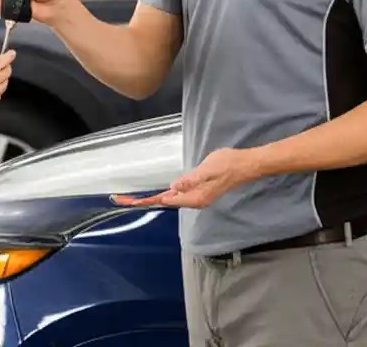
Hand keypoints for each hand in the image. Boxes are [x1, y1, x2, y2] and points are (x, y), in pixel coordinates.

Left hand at [111, 148, 258, 209]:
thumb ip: (191, 180)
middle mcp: (194, 200)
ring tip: (134, 200)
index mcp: (194, 198)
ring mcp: (196, 197)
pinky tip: (160, 195)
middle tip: (122, 200)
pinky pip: (177, 195)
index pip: (166, 200)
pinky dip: (165, 195)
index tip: (131, 201)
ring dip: (153, 199)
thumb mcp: (208, 170)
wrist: (244, 165)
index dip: (148, 200)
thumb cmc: (227, 164)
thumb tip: (173, 188)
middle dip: (145, 201)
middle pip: (165, 202)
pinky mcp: (199, 191)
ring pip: (170, 199)